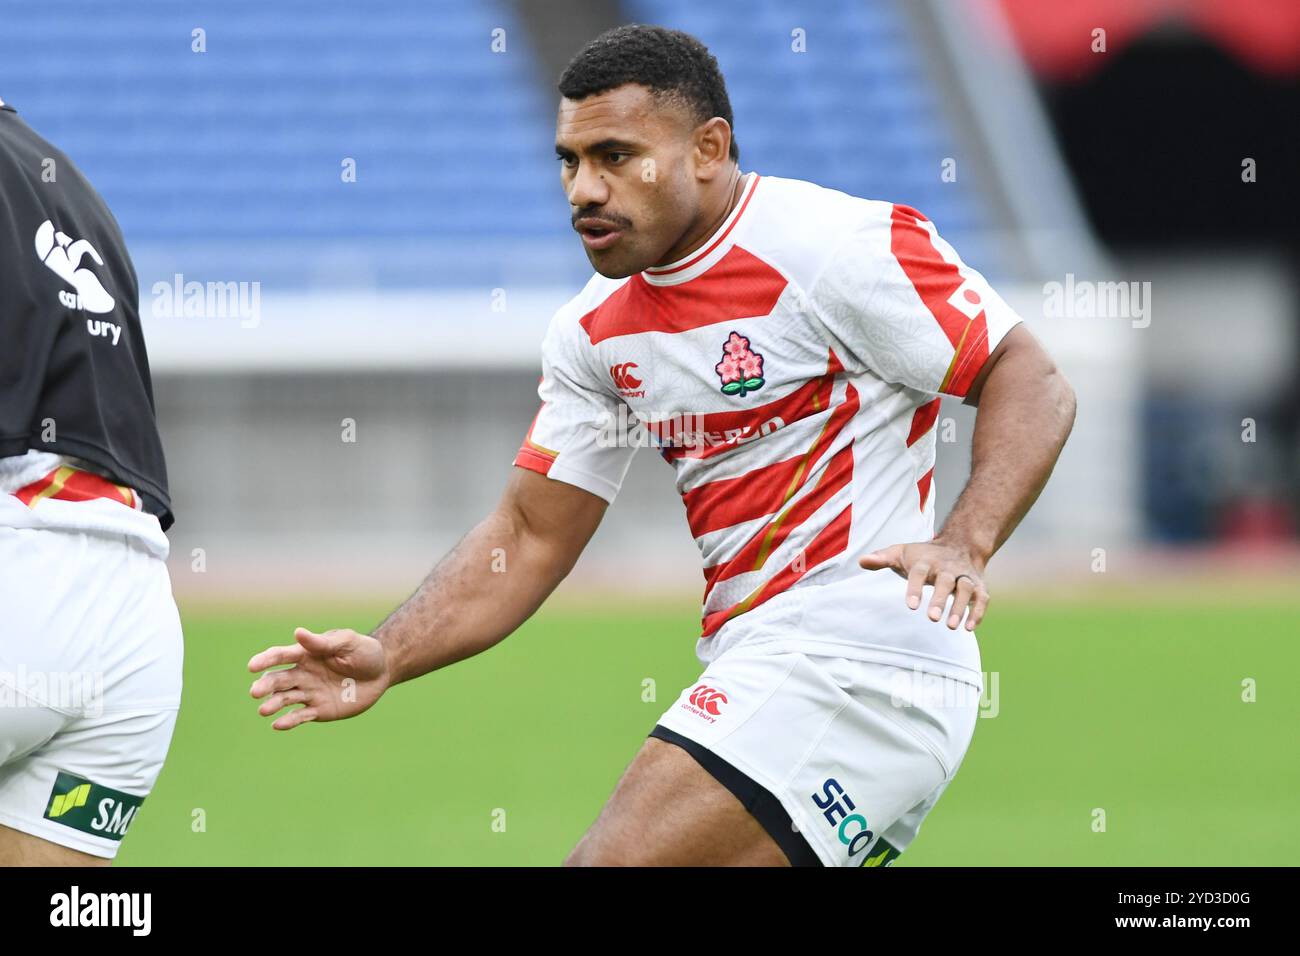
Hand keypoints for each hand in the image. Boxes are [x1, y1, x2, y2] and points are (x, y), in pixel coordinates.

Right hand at [248, 627, 390, 729]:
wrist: (381, 673)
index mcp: (307, 654)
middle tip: (255, 692)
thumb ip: (323, 642)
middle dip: (265, 685)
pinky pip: (300, 716)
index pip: (281, 656)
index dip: (265, 660)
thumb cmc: (364, 652)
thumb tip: (298, 633)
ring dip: (273, 704)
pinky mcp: (318, 710)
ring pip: (285, 699)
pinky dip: (288, 721)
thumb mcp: (348, 642)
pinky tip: (277, 724)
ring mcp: (309, 692)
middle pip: (278, 679)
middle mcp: (303, 674)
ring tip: (263, 709)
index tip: (252, 666)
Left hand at [858, 540, 989, 630]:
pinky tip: (969, 628)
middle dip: (940, 598)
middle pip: (946, 581)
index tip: (911, 606)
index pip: (919, 572)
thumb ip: (882, 558)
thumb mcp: (901, 552)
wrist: (959, 544)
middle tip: (932, 618)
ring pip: (966, 589)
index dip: (915, 588)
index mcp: (926, 560)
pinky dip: (978, 611)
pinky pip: (982, 598)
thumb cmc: (922, 555)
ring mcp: (964, 576)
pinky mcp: (978, 585)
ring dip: (961, 607)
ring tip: (951, 627)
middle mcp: (947, 567)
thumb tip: (861, 561)